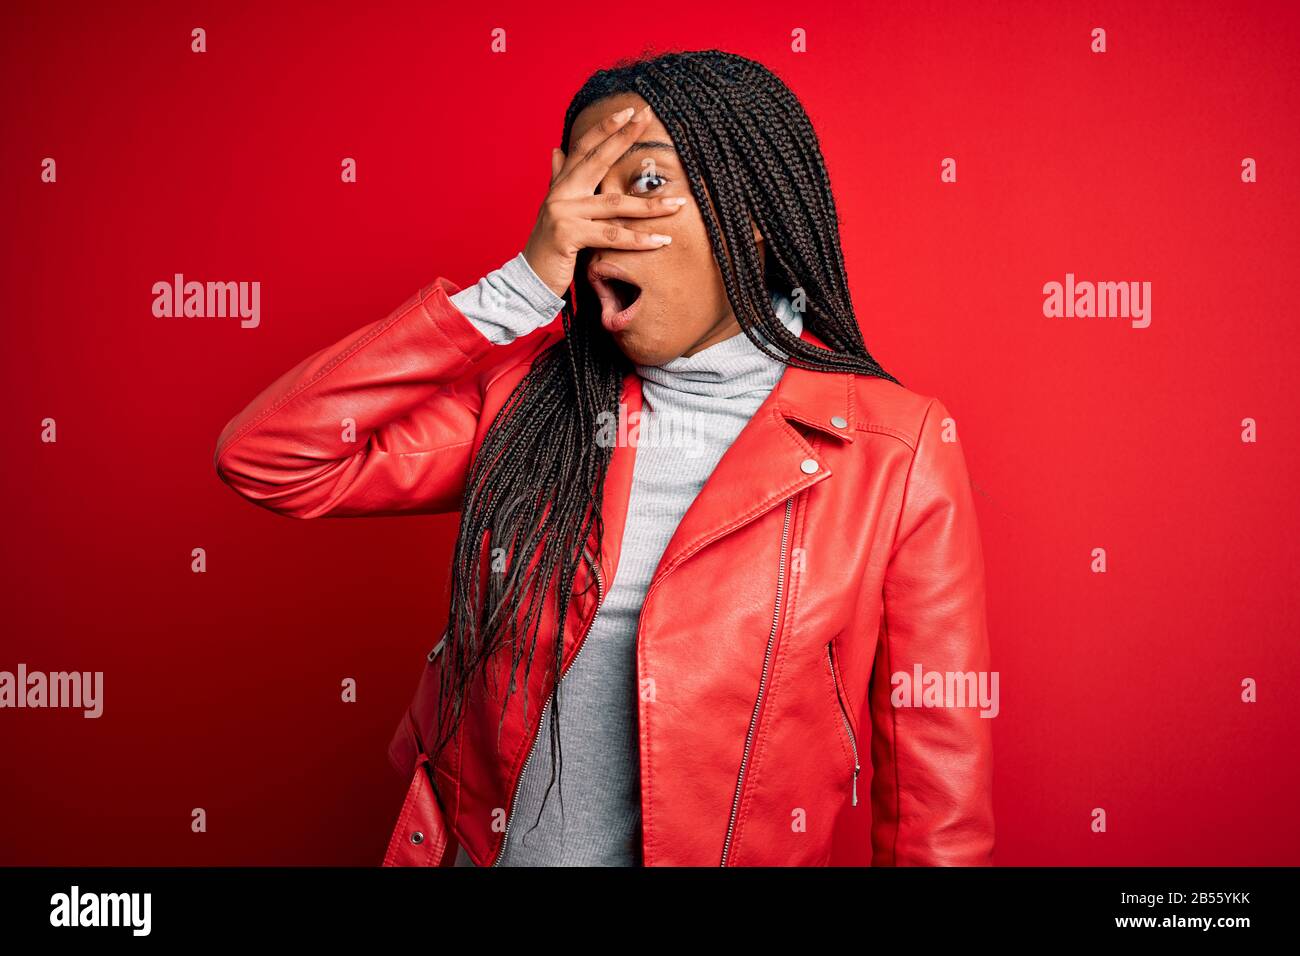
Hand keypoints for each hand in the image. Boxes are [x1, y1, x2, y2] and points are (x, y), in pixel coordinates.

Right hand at [523, 104, 685, 298]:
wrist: (529, 280)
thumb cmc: (549, 247)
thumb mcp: (555, 210)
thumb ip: (558, 179)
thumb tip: (556, 149)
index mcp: (561, 185)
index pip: (584, 148)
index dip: (605, 128)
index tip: (629, 111)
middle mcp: (560, 194)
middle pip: (597, 160)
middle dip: (623, 138)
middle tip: (647, 118)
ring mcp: (562, 213)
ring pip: (614, 204)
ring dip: (650, 206)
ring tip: (678, 204)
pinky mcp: (567, 236)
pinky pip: (610, 236)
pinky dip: (638, 240)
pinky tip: (660, 241)